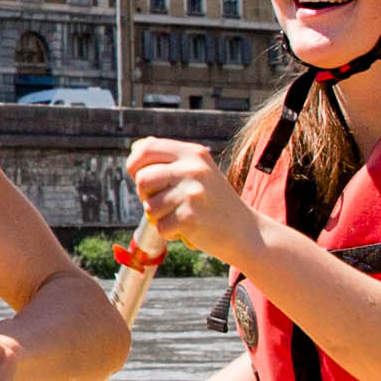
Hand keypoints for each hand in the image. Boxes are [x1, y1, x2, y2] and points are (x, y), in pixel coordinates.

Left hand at [128, 136, 256, 265]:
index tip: (139, 177)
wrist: (245, 231)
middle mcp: (193, 169)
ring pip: (149, 207)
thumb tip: (137, 148)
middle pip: (143, 179)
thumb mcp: (199, 171)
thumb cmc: (214, 202)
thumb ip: (170, 160)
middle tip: (165, 202)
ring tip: (182, 215)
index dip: (135, 165)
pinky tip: (188, 229)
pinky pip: (160, 227)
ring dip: (160, 217)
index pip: (146, 150)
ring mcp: (192, 192)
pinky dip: (169, 233)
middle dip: (146, 195)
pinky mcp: (190, 217)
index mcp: (193, 153)